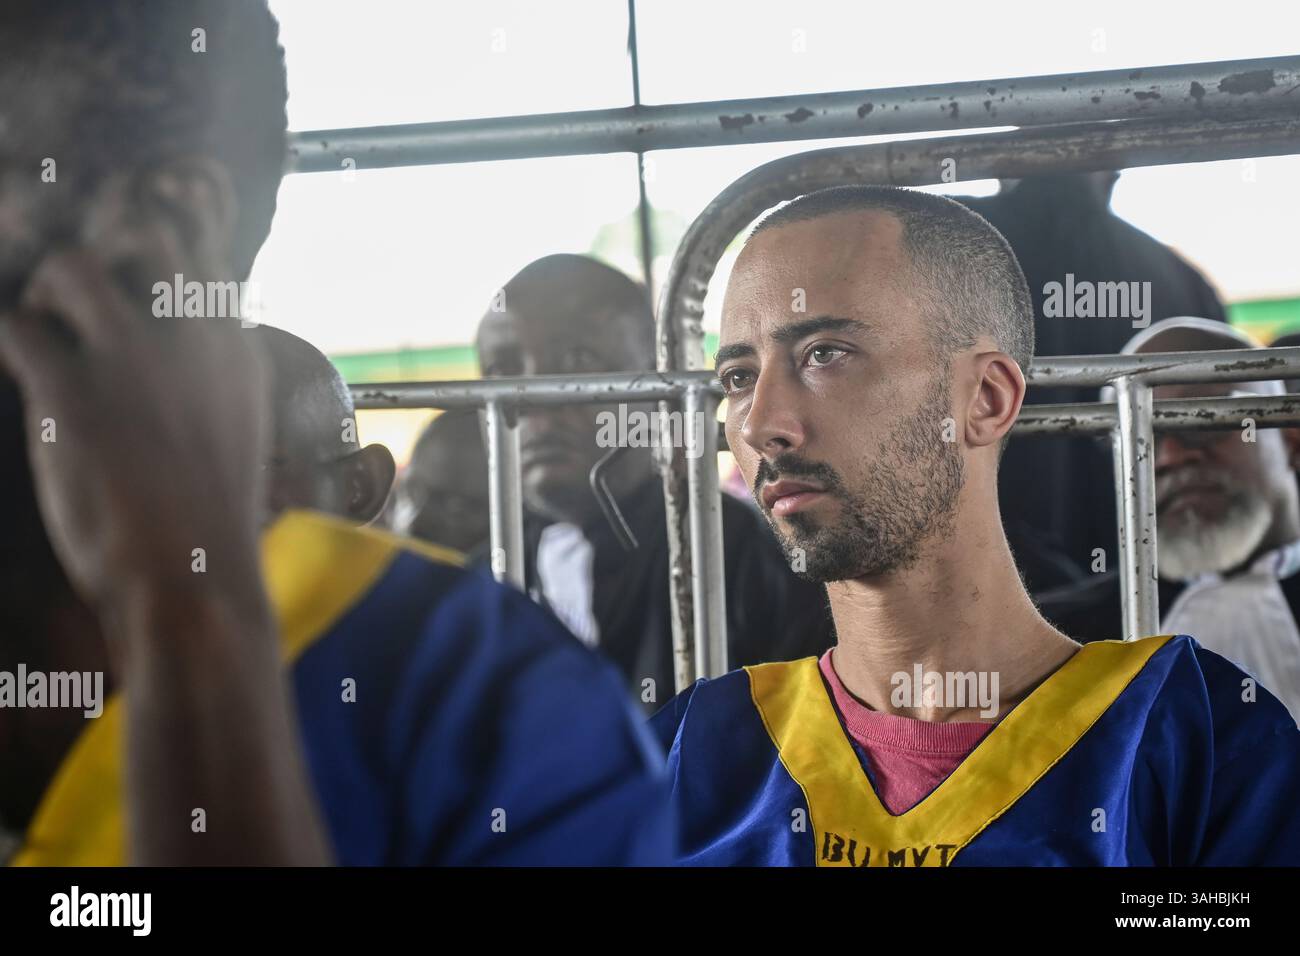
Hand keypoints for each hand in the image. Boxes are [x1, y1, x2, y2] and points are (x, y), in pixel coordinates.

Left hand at [0, 219, 270, 610]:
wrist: (191, 579)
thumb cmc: (213, 521)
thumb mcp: (237, 430)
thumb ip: (216, 374)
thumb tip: (194, 349)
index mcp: (235, 349)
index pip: (206, 254)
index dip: (163, 242)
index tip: (134, 264)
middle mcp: (191, 336)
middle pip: (146, 236)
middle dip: (106, 257)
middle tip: (81, 304)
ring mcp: (134, 357)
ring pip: (73, 266)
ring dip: (47, 294)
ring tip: (43, 335)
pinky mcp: (71, 389)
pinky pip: (14, 326)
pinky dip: (5, 341)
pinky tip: (15, 373)